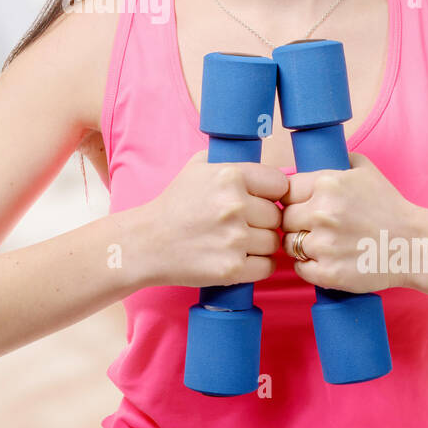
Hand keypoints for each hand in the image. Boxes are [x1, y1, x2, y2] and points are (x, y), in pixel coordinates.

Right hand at [136, 149, 287, 288]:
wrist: (147, 242)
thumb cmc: (175, 204)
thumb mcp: (198, 166)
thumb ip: (232, 159)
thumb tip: (262, 158)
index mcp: (229, 175)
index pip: (280, 185)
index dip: (271, 194)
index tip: (259, 200)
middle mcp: (234, 205)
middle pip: (277, 216)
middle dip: (262, 221)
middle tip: (240, 224)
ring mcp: (234, 239)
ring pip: (273, 242)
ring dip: (260, 244)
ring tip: (235, 241)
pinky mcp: (231, 268)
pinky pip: (267, 266)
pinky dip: (257, 265)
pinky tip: (239, 258)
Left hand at [279, 152, 419, 292]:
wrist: (414, 245)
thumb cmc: (390, 207)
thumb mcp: (366, 171)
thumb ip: (339, 160)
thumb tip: (318, 154)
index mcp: (327, 184)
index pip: (285, 191)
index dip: (293, 199)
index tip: (302, 206)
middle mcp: (322, 213)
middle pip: (284, 218)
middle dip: (296, 222)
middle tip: (313, 227)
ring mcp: (324, 245)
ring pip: (289, 244)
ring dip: (300, 245)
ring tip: (322, 243)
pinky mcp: (328, 273)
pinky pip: (299, 268)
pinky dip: (308, 266)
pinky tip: (325, 260)